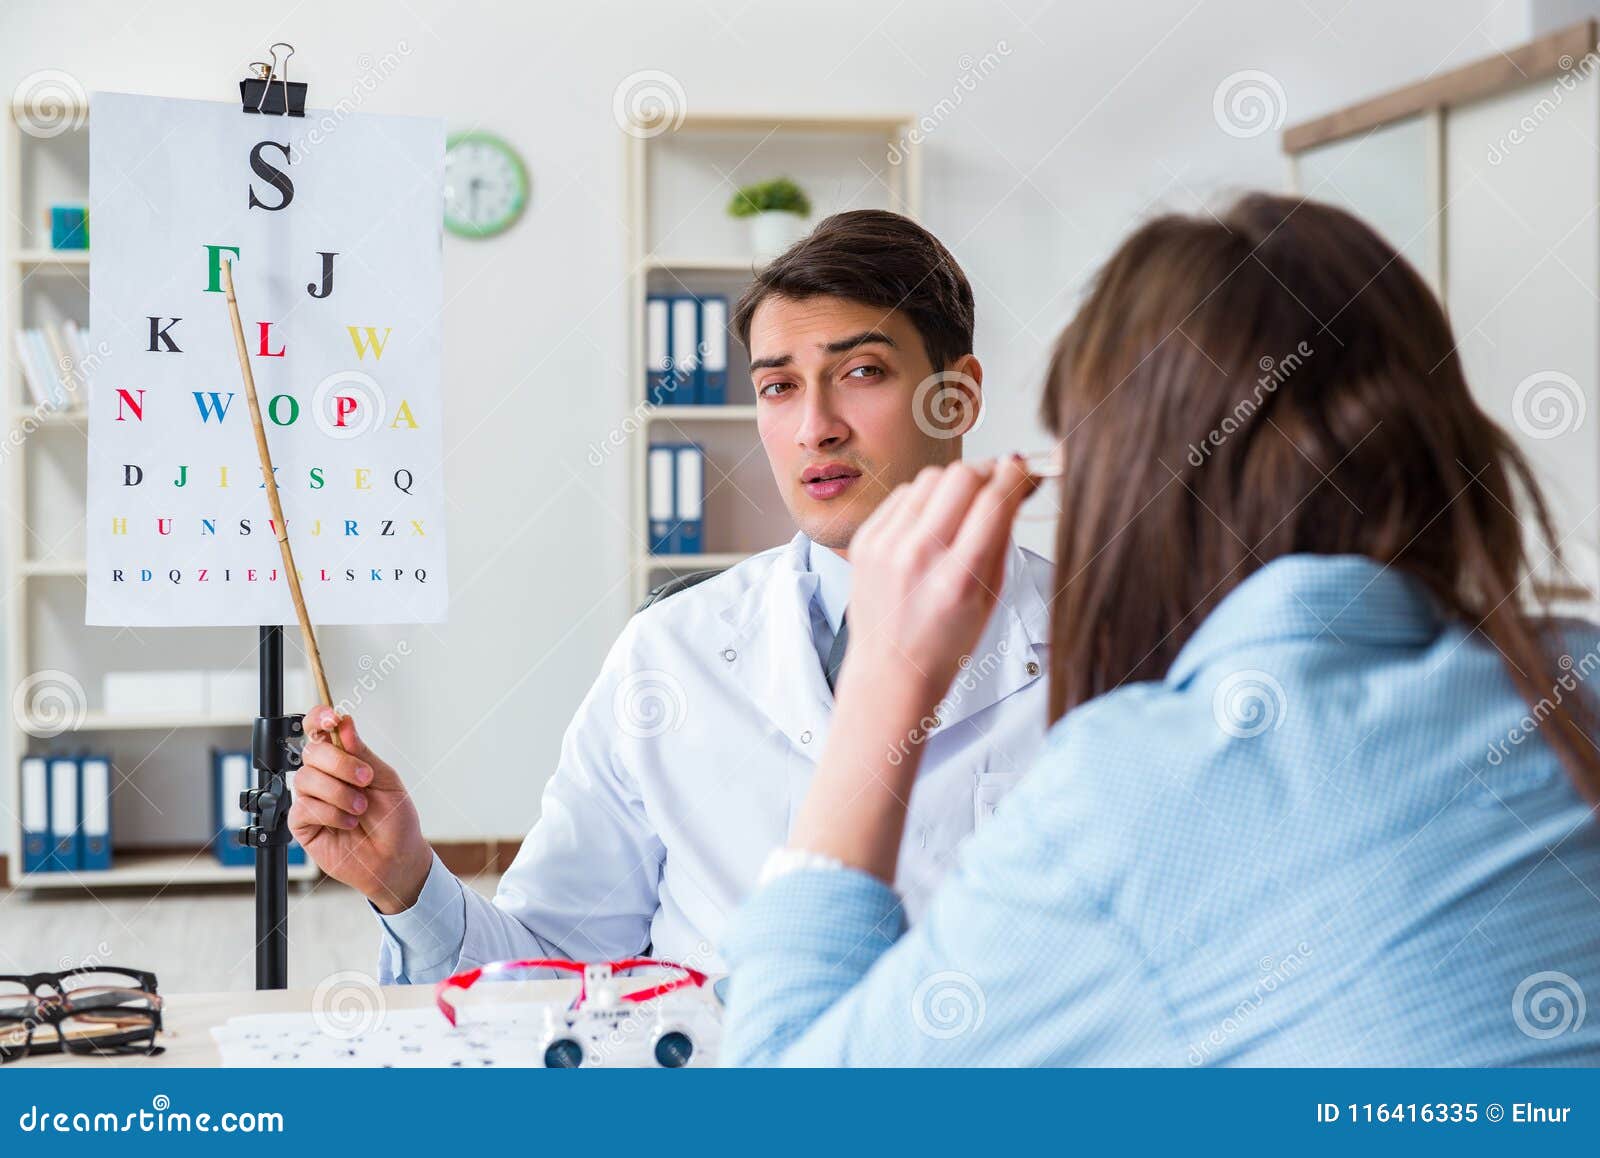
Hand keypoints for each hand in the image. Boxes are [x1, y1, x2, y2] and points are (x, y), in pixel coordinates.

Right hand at [288, 707, 432, 913]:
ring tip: (360, 809)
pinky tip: (347, 823)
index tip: (331, 719)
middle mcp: (323, 776)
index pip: (318, 729)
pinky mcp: (303, 824)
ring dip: (339, 793)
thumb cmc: (394, 820)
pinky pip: (304, 808)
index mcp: (343, 759)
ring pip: (305, 779)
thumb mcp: (386, 780)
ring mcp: (311, 799)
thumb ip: (362, 753)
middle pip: (311, 751)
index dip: (319, 718)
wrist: (397, 857)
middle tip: (365, 779)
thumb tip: (344, 724)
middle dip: (339, 764)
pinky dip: (330, 814)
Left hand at [787, 456, 1036, 879]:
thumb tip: (1015, 485)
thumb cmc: (944, 642)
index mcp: (957, 578)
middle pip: (959, 476)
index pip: (993, 500)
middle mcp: (918, 558)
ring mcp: (885, 547)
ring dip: (952, 484)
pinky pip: (901, 495)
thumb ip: (1002, 536)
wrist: (891, 670)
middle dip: (984, 474)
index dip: (1014, 476)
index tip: (1022, 470)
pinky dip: (922, 499)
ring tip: (960, 508)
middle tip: (994, 484)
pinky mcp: (865, 541)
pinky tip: (930, 522)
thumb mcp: (990, 596)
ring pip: (929, 478)